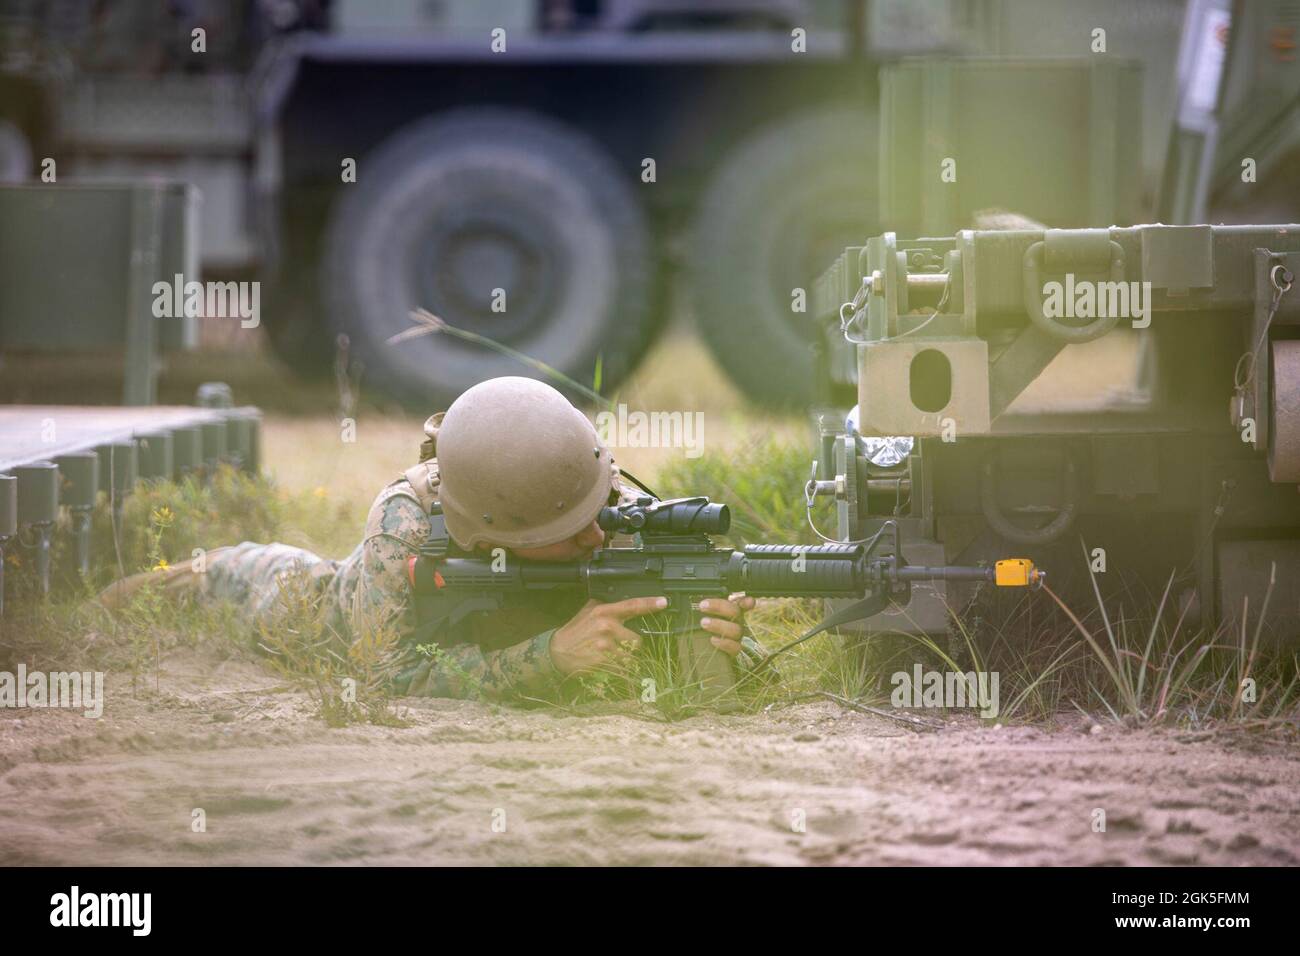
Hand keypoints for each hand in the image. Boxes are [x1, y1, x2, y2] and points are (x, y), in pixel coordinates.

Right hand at [550, 595, 667, 675]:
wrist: (557, 651)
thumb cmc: (576, 631)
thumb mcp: (588, 611)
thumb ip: (608, 606)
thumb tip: (628, 605)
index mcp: (604, 611)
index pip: (632, 605)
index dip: (650, 604)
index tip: (664, 602)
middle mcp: (606, 626)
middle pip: (637, 640)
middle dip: (632, 647)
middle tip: (620, 648)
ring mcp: (604, 645)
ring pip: (631, 656)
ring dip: (626, 660)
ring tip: (613, 658)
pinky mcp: (602, 662)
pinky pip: (622, 668)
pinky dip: (620, 670)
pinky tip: (609, 666)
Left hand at [698, 592, 755, 657]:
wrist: (704, 656)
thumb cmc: (701, 632)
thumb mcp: (700, 618)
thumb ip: (703, 608)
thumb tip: (697, 600)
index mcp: (731, 611)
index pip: (742, 603)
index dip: (744, 600)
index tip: (743, 598)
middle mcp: (736, 622)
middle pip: (735, 612)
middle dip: (719, 606)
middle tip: (702, 606)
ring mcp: (737, 637)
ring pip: (736, 629)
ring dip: (719, 625)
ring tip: (703, 623)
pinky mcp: (734, 651)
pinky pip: (735, 647)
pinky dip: (725, 643)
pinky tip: (713, 640)